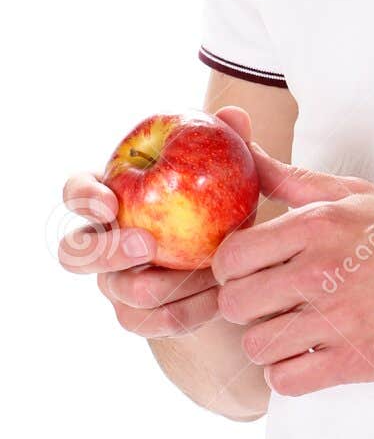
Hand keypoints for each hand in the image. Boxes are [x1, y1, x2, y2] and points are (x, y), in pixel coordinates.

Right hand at [58, 106, 254, 338]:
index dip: (83, 197)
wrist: (233, 259)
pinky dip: (184, 311)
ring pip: (118, 293)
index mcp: (111, 195)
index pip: (76, 192)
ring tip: (203, 273)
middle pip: (74, 252)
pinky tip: (216, 299)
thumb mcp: (230, 169)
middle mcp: (102, 242)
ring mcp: (115, 283)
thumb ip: (230, 141)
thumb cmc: (220, 198)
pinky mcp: (139, 316)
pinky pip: (150, 323)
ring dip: (160, 284)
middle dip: (105, 251)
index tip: (110, 202)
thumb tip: (233, 115)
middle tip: (146, 244)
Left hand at [212, 147, 373, 395]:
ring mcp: (337, 320)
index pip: (231, 256)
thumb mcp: (356, 194)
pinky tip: (310, 353)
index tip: (251, 271)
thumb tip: (247, 155)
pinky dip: (290, 372)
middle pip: (234, 305)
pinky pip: (285, 381)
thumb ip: (292, 180)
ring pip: (256, 346)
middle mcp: (321, 271)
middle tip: (272, 302)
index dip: (232, 268)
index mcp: (317, 225)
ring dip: (269, 341)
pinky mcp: (354, 362)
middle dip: (246, 306)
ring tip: (295, 328)